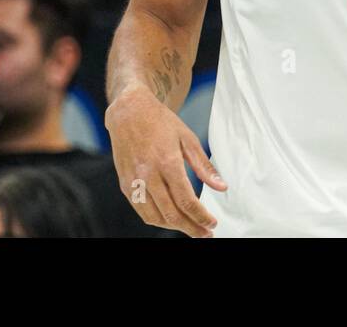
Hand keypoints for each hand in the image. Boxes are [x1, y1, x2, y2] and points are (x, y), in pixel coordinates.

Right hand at [105, 84, 227, 237]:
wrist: (129, 112)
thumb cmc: (160, 122)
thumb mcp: (188, 138)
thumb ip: (204, 166)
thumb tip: (221, 187)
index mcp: (167, 162)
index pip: (186, 201)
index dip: (201, 217)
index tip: (212, 224)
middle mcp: (148, 175)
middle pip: (171, 214)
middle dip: (191, 228)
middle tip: (205, 233)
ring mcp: (134, 181)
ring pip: (155, 217)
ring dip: (174, 226)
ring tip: (189, 227)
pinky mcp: (125, 184)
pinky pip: (141, 211)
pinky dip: (157, 219)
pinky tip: (169, 218)